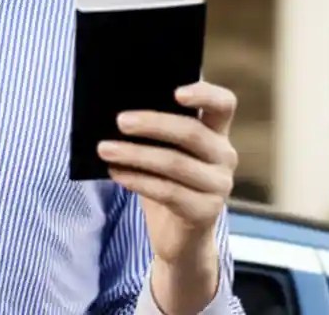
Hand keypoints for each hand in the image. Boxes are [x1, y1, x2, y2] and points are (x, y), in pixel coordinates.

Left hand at [97, 81, 238, 310]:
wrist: (177, 235)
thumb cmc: (166, 181)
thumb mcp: (162, 151)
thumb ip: (152, 130)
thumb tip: (116, 109)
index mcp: (216, 133)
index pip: (223, 104)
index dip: (204, 94)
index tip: (176, 92)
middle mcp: (224, 156)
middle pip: (192, 132)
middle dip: (153, 124)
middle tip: (119, 121)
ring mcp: (218, 185)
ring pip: (175, 163)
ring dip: (135, 154)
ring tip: (104, 149)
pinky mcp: (205, 211)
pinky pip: (167, 191)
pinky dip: (137, 180)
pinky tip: (116, 174)